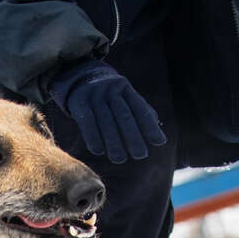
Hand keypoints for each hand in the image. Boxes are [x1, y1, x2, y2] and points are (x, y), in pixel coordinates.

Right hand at [47, 59, 166, 163]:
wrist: (79, 77)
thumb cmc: (108, 96)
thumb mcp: (125, 97)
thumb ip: (141, 112)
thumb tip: (159, 136)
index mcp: (125, 88)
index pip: (140, 108)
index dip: (149, 126)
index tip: (159, 142)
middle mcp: (111, 89)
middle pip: (124, 115)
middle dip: (133, 136)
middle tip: (140, 155)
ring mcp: (94, 94)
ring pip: (106, 121)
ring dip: (113, 142)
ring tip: (120, 159)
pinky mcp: (79, 102)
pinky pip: (87, 122)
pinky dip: (93, 137)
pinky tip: (99, 152)